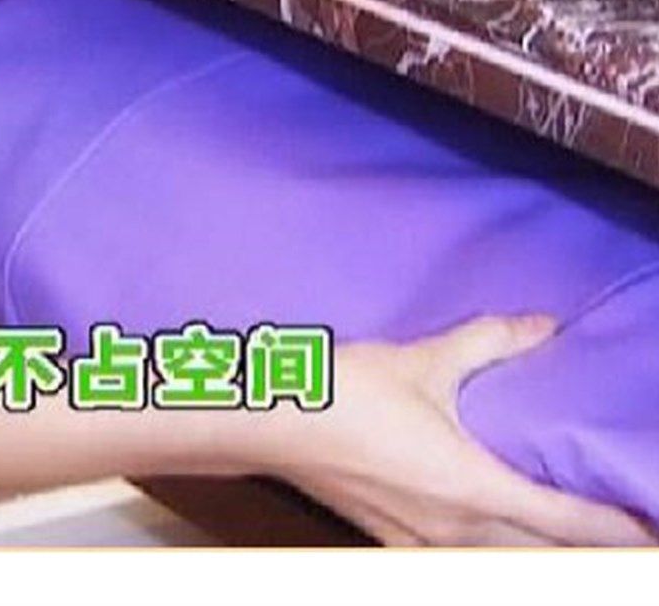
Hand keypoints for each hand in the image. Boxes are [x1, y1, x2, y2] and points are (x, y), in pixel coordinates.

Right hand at [254, 314, 656, 545]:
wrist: (274, 421)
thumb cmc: (347, 394)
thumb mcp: (422, 361)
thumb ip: (488, 343)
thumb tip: (542, 327)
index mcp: (467, 487)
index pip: (564, 524)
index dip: (617, 532)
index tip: (648, 530)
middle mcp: (450, 530)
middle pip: (539, 562)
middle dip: (585, 555)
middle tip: (619, 538)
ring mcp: (418, 542)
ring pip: (498, 567)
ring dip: (536, 559)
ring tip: (560, 541)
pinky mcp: (392, 538)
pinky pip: (457, 563)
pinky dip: (490, 557)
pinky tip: (487, 538)